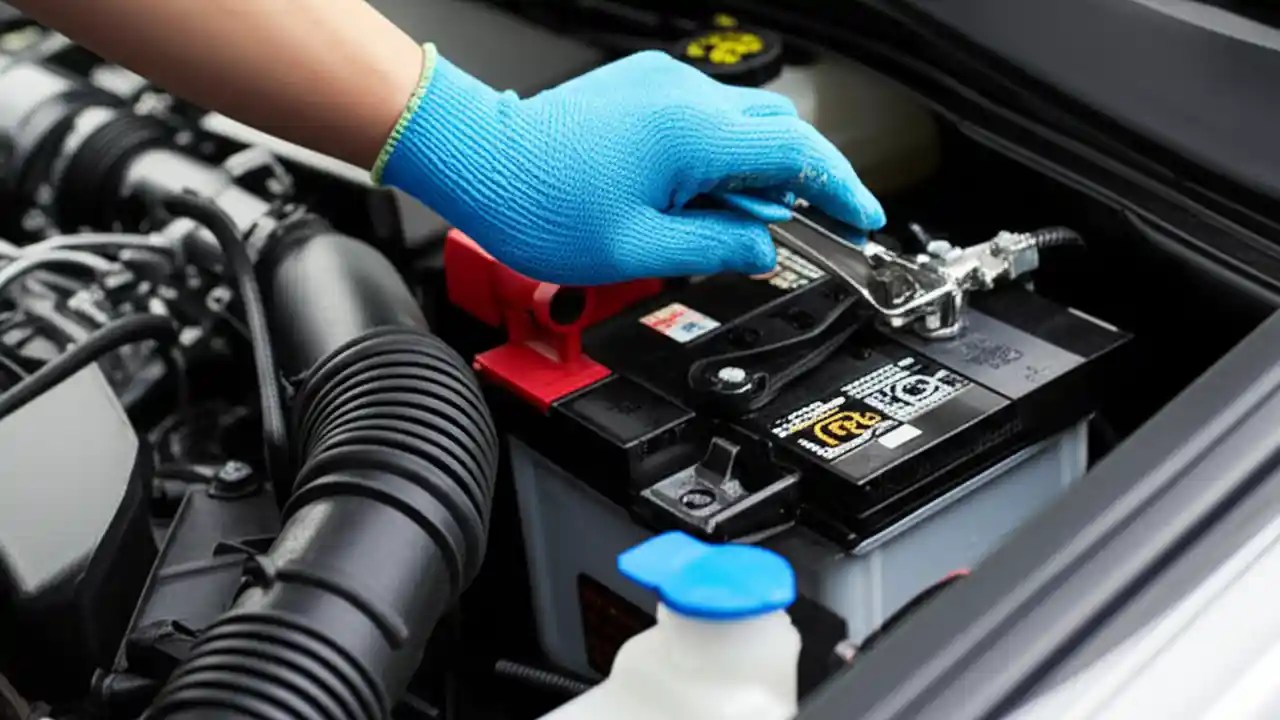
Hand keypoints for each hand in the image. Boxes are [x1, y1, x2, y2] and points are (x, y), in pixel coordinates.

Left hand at [376, 46, 885, 284]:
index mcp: (691, 134)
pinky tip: (697, 194)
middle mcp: (684, 96)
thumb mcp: (638, 249)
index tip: (863, 219)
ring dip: (756, 170)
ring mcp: (663, 84)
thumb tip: (764, 246)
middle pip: (782, 132)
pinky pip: (708, 117)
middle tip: (802, 231)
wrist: (478, 159)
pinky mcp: (645, 86)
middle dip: (803, 181)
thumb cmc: (537, 202)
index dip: (841, 191)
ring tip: (728, 222)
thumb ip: (717, 245)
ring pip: (746, 123)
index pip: (798, 156)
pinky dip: (721, 154)